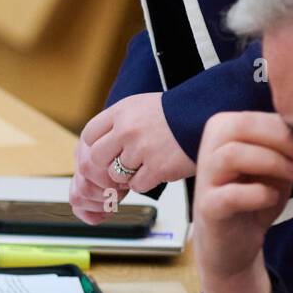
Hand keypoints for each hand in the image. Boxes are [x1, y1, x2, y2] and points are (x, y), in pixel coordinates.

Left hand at [69, 94, 195, 223]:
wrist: (204, 115)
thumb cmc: (172, 113)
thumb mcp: (139, 106)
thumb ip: (117, 123)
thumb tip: (95, 146)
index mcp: (122, 111)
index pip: (89, 135)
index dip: (96, 147)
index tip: (107, 151)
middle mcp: (128, 129)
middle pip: (97, 158)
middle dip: (108, 165)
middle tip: (124, 164)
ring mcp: (142, 149)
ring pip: (116, 176)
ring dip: (128, 175)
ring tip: (146, 163)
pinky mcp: (158, 168)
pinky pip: (137, 186)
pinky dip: (146, 182)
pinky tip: (158, 169)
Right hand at [193, 111, 292, 282]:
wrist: (234, 242)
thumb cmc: (256, 194)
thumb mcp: (277, 164)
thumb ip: (288, 146)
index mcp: (224, 128)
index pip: (257, 115)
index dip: (289, 126)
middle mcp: (209, 146)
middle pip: (242, 126)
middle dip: (282, 139)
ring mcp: (205, 177)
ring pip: (232, 155)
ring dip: (272, 162)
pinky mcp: (207, 208)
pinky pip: (230, 195)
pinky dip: (257, 194)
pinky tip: (273, 197)